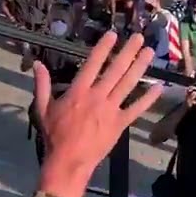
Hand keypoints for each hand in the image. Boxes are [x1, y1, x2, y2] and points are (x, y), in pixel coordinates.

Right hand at [34, 31, 162, 196]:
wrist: (68, 162)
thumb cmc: (54, 135)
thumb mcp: (42, 108)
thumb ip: (42, 85)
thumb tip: (36, 64)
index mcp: (78, 91)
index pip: (93, 63)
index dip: (104, 47)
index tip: (113, 34)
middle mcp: (97, 96)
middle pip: (116, 69)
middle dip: (128, 51)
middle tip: (140, 37)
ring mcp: (111, 110)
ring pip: (128, 84)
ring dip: (140, 67)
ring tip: (150, 53)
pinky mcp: (120, 124)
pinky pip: (136, 109)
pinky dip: (148, 98)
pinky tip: (159, 87)